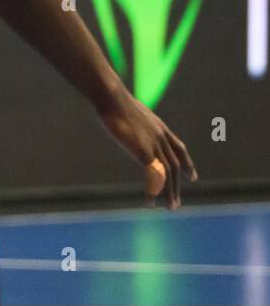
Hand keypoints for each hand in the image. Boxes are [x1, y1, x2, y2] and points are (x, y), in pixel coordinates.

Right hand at [97, 92, 196, 209]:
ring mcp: (154, 145)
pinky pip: (153, 176)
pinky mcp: (144, 152)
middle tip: (177, 202)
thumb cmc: (114, 99)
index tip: (193, 177)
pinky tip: (150, 202)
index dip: (187, 163)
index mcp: (159, 127)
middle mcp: (161, 138)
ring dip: (170, 193)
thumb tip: (122, 113)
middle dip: (178, 185)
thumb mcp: (128, 108)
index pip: (179, 148)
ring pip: (168, 174)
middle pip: (175, 165)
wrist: (113, 98)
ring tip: (170, 207)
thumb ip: (131, 116)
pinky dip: (153, 191)